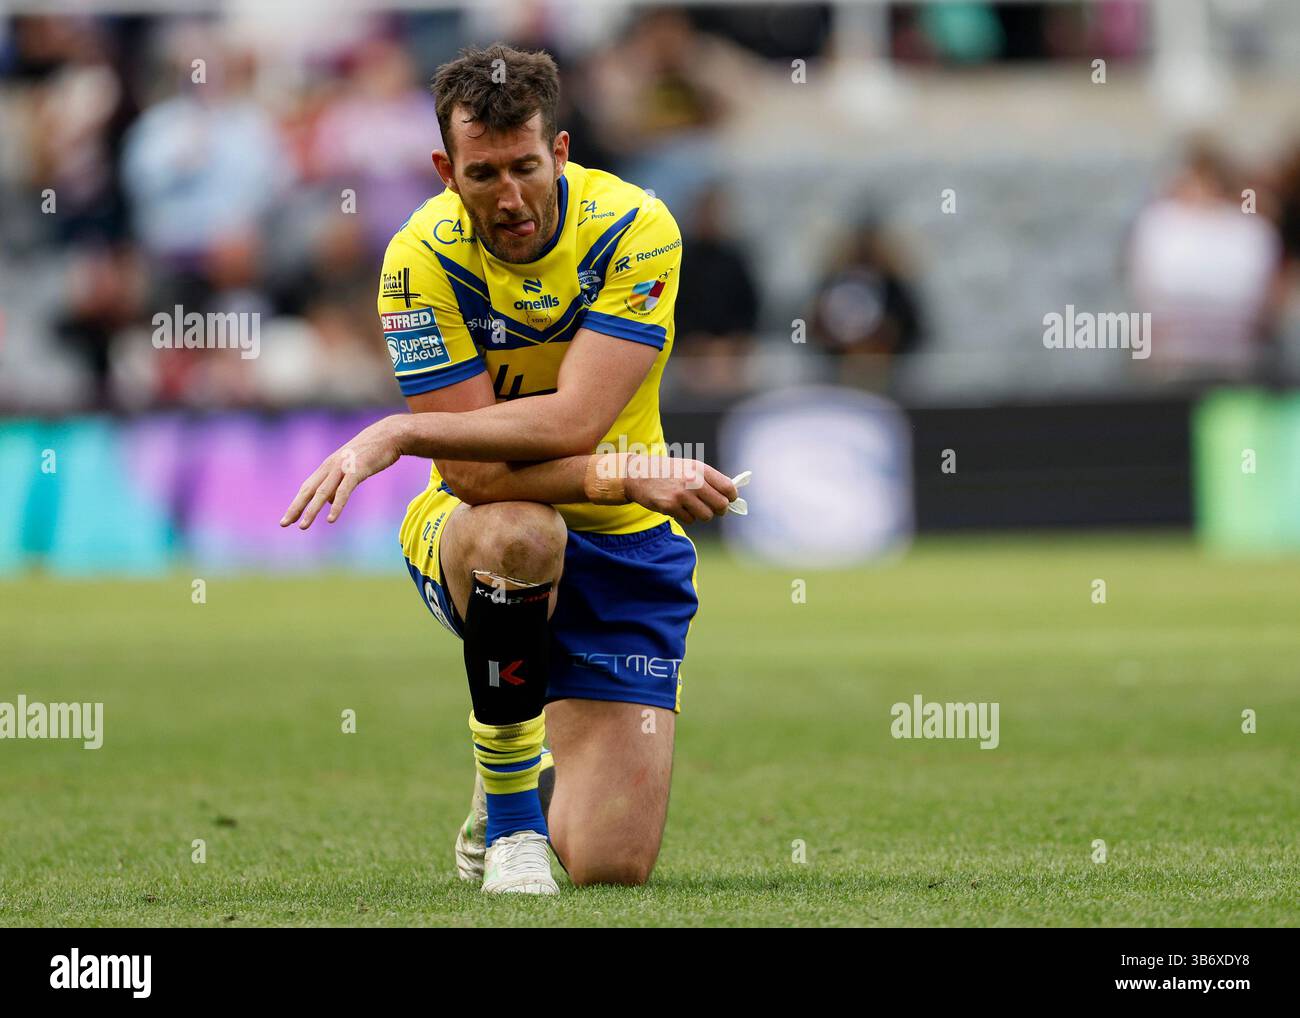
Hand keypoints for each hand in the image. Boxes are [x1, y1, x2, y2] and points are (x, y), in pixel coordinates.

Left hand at [280, 415, 404, 529]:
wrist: (389, 435)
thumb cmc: (372, 451)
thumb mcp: (351, 467)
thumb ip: (338, 483)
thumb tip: (329, 502)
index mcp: (328, 466)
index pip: (307, 487)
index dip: (296, 503)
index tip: (287, 519)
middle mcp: (331, 466)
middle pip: (309, 490)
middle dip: (296, 508)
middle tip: (284, 524)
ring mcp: (342, 468)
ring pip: (322, 493)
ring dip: (311, 510)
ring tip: (303, 526)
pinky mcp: (356, 470)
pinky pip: (343, 491)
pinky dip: (337, 506)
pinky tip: (330, 519)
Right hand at [624, 457, 737, 525]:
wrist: (638, 474)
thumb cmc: (668, 472)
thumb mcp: (689, 467)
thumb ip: (709, 480)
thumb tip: (730, 497)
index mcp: (700, 469)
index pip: (728, 487)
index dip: (732, 497)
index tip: (729, 499)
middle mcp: (693, 481)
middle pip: (721, 505)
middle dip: (720, 510)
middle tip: (713, 508)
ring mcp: (682, 495)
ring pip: (707, 516)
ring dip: (702, 514)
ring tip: (692, 506)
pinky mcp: (671, 507)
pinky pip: (690, 520)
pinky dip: (687, 517)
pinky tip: (679, 507)